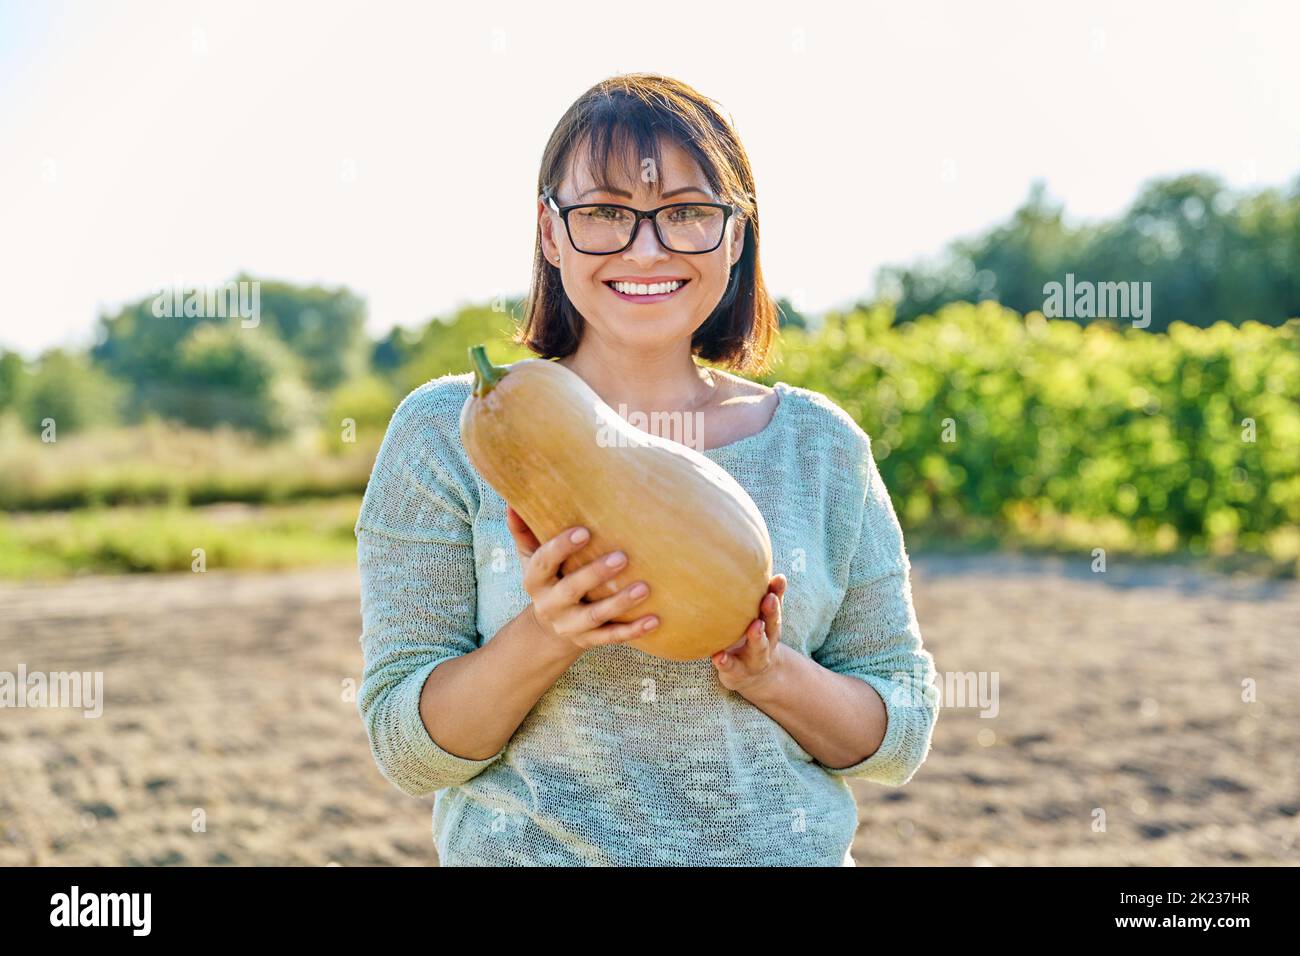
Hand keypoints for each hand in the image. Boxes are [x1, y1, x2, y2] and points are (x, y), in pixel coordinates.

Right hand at [506, 504, 657, 653]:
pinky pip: (611, 637)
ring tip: (644, 588)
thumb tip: (513, 499)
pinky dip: (633, 631)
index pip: (544, 562)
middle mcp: (550, 604)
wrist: (547, 629)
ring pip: (595, 616)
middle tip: (622, 557)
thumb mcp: (531, 557)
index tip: (584, 532)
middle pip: (571, 589)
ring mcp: (570, 625)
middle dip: (595, 574)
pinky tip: (654, 620)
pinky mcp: (589, 640)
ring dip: (620, 603)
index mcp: (535, 580)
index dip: (561, 547)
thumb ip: (524, 530)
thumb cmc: (548, 578)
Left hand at [712, 574, 786, 693]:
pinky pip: (732, 667)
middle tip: (769, 599)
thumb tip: (750, 556)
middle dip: (772, 612)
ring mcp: (754, 658)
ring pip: (760, 648)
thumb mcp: (757, 617)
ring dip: (758, 637)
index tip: (778, 579)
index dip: (778, 592)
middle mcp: (767, 639)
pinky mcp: (738, 672)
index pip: (775, 604)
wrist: (754, 676)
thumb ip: (756, 595)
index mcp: (769, 623)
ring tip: (755, 627)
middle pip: (773, 625)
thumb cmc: (751, 636)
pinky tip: (717, 656)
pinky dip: (726, 662)